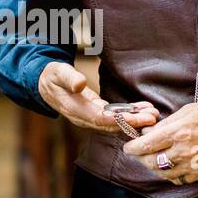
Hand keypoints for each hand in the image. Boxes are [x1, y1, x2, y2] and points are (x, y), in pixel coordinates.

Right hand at [37, 61, 158, 133]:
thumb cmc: (52, 77)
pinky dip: (129, 114)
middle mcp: (83, 118)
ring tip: (153, 114)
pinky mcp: (96, 113)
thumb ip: (69, 77)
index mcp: (74, 109)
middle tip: (153, 117)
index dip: (120, 120)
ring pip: (114, 123)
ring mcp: (90, 117)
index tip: (138, 117)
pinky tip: (143, 110)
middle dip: (133, 123)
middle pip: (111, 125)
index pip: (100, 119)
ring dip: (134, 120)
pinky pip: (114, 117)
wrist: (44, 85)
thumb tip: (81, 84)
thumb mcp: (57, 72)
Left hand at [121, 99, 197, 184]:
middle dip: (139, 158)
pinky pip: (178, 179)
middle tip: (137, 153)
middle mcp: (182, 151)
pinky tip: (170, 165)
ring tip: (153, 158)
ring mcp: (191, 165)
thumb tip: (149, 131)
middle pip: (150, 162)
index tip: (129, 147)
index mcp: (177, 133)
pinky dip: (170, 174)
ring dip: (153, 167)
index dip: (132, 148)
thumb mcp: (188, 111)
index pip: (145, 145)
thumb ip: (166, 123)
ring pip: (162, 173)